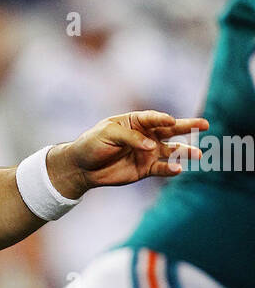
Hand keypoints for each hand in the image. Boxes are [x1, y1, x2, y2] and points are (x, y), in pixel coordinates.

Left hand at [47, 110, 208, 198]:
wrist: (82, 167)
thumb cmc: (92, 144)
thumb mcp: (108, 134)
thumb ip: (131, 138)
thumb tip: (151, 147)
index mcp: (135, 121)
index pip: (153, 118)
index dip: (162, 119)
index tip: (171, 121)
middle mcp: (145, 135)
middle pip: (170, 130)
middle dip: (187, 127)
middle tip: (205, 125)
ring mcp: (147, 152)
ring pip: (171, 151)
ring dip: (184, 152)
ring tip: (198, 155)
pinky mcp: (145, 169)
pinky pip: (162, 168)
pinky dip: (170, 169)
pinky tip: (179, 169)